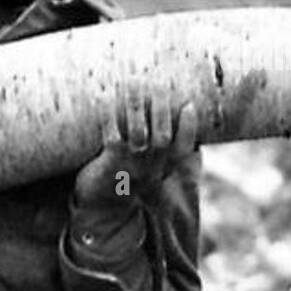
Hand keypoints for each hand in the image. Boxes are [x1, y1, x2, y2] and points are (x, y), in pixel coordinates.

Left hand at [73, 82, 197, 207]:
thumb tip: (187, 116)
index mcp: (165, 168)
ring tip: (133, 84)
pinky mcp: (109, 164)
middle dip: (161, 110)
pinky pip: (112, 138)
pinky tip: (108, 101)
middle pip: (162, 137)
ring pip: (137, 134)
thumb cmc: (131, 179)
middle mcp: (151, 167)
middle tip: (158, 86)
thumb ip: (171, 151)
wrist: (102, 207)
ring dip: (135, 107)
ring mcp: (130, 166)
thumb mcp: (155, 169)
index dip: (188, 127)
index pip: (183, 148)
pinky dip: (111, 119)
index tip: (188, 106)